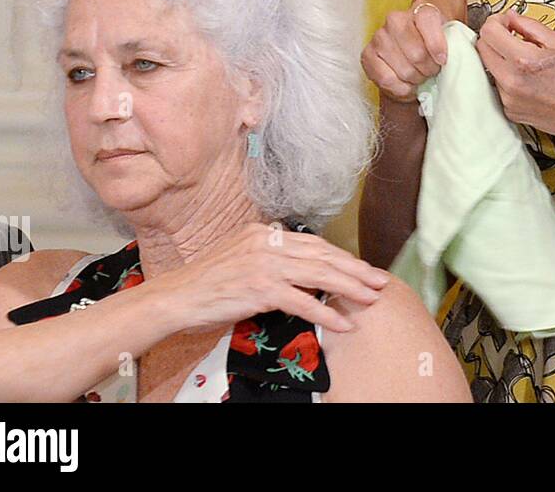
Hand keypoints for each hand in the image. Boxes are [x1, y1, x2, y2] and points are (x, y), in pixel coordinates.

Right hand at [148, 223, 391, 333]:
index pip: (314, 243)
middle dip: (356, 269)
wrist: (174, 298)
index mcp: (264, 232)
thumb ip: (270, 256)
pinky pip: (302, 301)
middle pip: (323, 255)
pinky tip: (343, 322)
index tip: (362, 268)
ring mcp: (264, 265)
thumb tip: (301, 267)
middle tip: (379, 281)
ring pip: (319, 274)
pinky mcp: (260, 289)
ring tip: (371, 299)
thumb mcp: (240, 257)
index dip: (342, 256)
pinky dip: (326, 312)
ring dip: (350, 288)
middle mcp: (267, 242)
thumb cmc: (205, 284)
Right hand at [361, 1, 448, 102]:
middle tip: (431, 72)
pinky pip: (387, 79)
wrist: (412, 62)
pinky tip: (406, 84)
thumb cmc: (433, 51)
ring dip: (415, 79)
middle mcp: (396, 19)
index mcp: (420, 10)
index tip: (443, 61)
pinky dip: (401, 88)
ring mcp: (379, 36)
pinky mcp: (367, 55)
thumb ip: (456, 44)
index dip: (437, 45)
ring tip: (419, 76)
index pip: (428, 20)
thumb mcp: (450, 42)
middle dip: (429, 69)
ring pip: (404, 69)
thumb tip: (462, 55)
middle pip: (417, 52)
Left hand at [476, 9, 554, 137]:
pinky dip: (509, 79)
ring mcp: (509, 100)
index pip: (488, 31)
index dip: (497, 21)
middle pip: (482, 50)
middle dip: (495, 39)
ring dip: (502, 60)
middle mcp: (511, 82)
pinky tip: (529, 81)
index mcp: (524, 60)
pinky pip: (499, 87)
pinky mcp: (510, 112)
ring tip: (526, 62)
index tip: (507, 23)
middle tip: (514, 38)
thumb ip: (529, 26)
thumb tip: (510, 17)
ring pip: (489, 69)